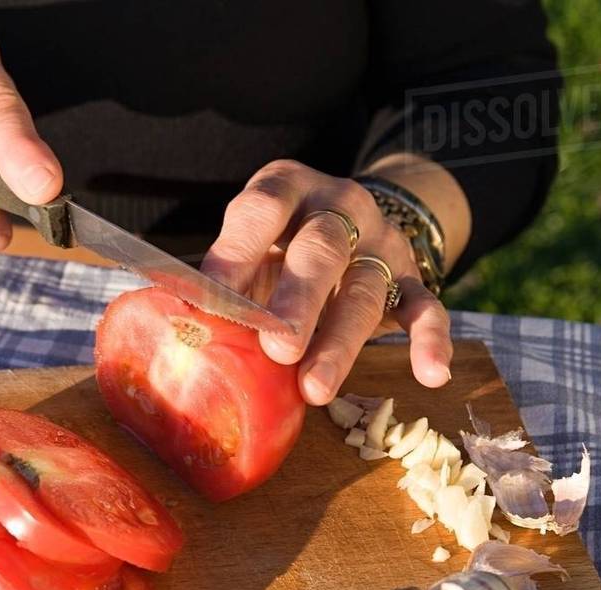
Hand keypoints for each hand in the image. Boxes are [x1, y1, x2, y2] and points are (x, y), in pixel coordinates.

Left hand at [201, 160, 453, 404]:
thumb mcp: (248, 243)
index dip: (236, 253)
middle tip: (277, 348)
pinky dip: (430, 340)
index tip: (210, 300)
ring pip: (365, 288)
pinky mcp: (409, 277)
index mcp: (285, 190)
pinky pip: (425, 306)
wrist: (351, 219)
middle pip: (321, 249)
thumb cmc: (276, 245)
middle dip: (299, 300)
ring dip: (341, 342)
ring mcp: (379, 243)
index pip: (261, 210)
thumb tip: (169, 322)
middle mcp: (338, 207)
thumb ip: (222, 277)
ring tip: (314, 389)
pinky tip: (431, 374)